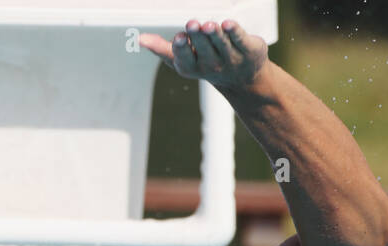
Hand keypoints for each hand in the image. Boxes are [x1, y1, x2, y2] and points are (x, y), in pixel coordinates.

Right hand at [140, 20, 267, 88]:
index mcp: (192, 67)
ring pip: (221, 44)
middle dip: (198, 37)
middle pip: (203, 49)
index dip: (182, 48)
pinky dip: (234, 32)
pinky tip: (227, 24)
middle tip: (192, 24)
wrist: (243, 79)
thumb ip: (162, 49)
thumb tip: (139, 39)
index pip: (185, 59)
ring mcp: (231, 58)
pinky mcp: (248, 49)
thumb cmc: (207, 63)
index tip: (179, 38)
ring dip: (214, 34)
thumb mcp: (183, 60)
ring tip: (208, 25)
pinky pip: (240, 39)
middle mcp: (211, 65)